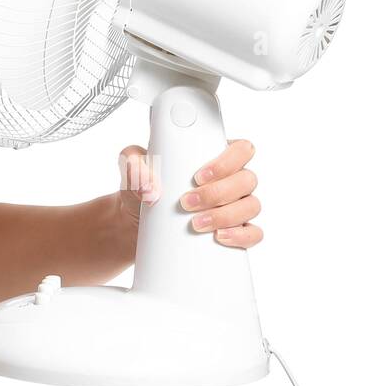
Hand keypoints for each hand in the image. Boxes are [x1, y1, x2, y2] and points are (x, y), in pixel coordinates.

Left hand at [116, 139, 262, 248]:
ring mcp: (236, 205)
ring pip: (251, 206)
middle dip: (217, 193)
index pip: (240, 149)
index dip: (227, 161)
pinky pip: (254, 233)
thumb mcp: (132, 169)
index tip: (198, 175)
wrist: (136, 223)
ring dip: (225, 215)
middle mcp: (230, 179)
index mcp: (213, 155)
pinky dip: (241, 236)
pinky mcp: (236, 231)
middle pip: (247, 179)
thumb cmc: (142, 187)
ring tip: (195, 223)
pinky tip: (220, 237)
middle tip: (187, 202)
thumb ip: (133, 165)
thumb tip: (150, 188)